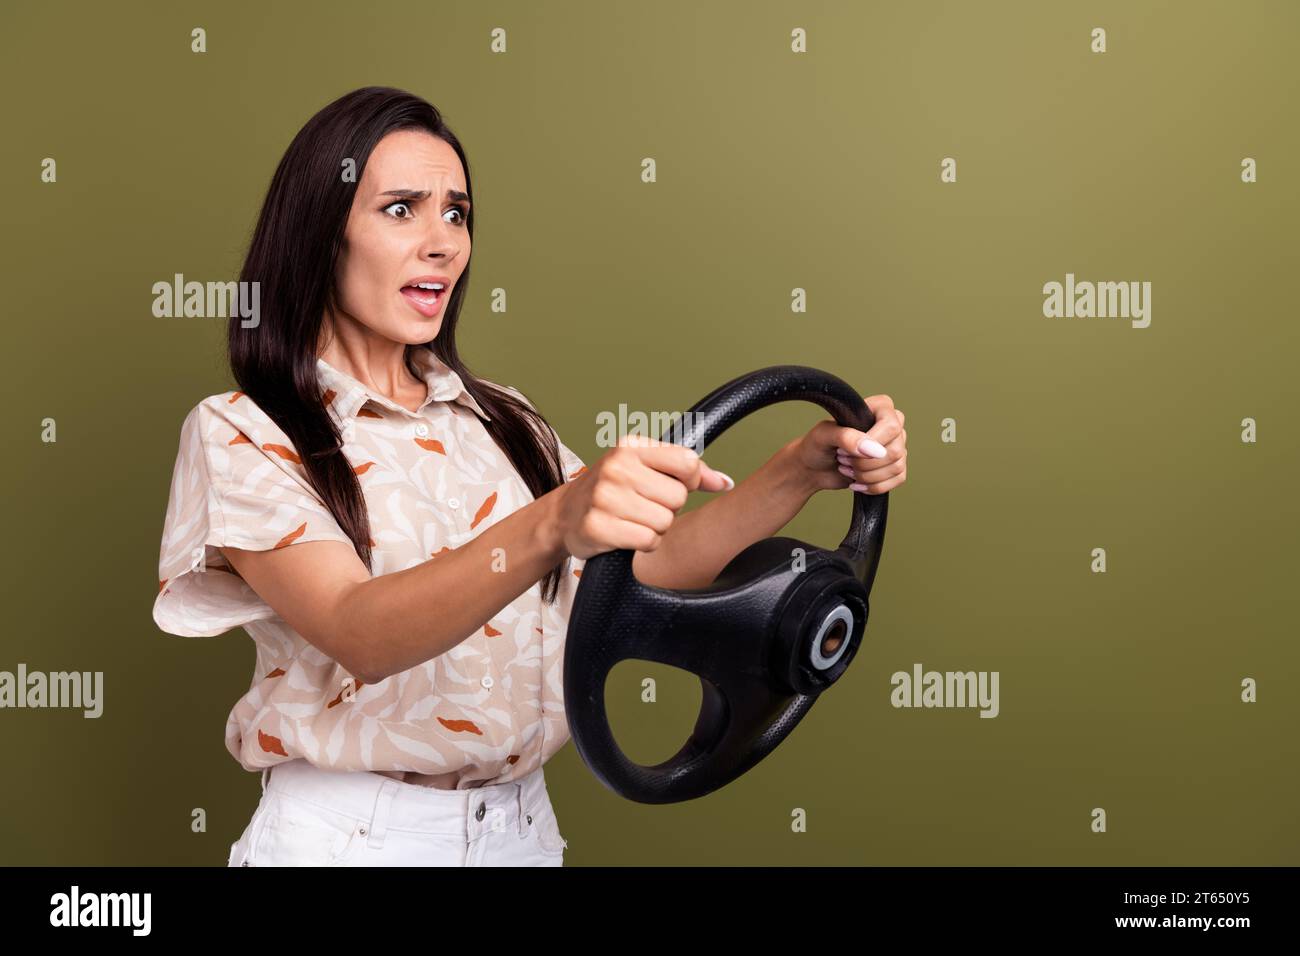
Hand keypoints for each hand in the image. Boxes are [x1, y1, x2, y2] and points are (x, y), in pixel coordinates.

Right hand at [554, 435, 733, 559]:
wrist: (564, 515)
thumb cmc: (613, 490)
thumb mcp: (646, 469)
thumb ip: (688, 473)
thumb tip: (725, 482)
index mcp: (630, 447)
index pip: (687, 462)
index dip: (689, 481)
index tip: (672, 485)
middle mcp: (617, 467)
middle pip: (678, 497)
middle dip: (668, 508)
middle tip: (644, 506)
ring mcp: (605, 497)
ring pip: (665, 522)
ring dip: (655, 528)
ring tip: (634, 520)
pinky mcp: (599, 526)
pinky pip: (648, 541)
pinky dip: (643, 543)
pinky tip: (626, 534)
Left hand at [791, 395, 907, 494]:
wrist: (812, 468)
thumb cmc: (817, 445)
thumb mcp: (824, 435)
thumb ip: (847, 437)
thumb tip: (873, 449)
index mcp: (878, 407)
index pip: (892, 425)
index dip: (874, 442)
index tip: (851, 449)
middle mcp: (891, 426)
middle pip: (895, 451)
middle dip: (864, 463)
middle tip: (842, 458)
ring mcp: (895, 446)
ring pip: (896, 467)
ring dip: (866, 475)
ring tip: (846, 468)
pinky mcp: (893, 467)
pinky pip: (898, 480)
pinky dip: (874, 486)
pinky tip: (856, 483)